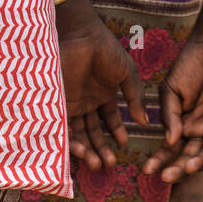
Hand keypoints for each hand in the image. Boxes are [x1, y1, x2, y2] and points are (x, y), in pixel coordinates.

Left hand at [58, 0, 146, 167]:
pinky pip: (64, 128)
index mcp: (103, 95)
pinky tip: (82, 152)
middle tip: (108, 164)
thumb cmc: (105, 51)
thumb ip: (135, 97)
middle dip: (101, 149)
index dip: (116, 134)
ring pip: (79, 134)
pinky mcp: (58, 106)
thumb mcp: (126, 74)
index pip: (110, 121)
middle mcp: (86, 103)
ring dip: (87, 151)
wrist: (81, 38)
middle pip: (93, 132)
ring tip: (96, 164)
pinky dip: (72, 142)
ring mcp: (72, 105)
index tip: (123, 147)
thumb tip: (144, 122)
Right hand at [144, 32, 202, 181]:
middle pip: (190, 156)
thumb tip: (169, 142)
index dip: (160, 161)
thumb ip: (169, 117)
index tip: (147, 170)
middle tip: (166, 177)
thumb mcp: (169, 93)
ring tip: (188, 168)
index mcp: (182, 127)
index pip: (171, 151)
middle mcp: (200, 129)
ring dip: (200, 161)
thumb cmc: (187, 67)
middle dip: (179, 169)